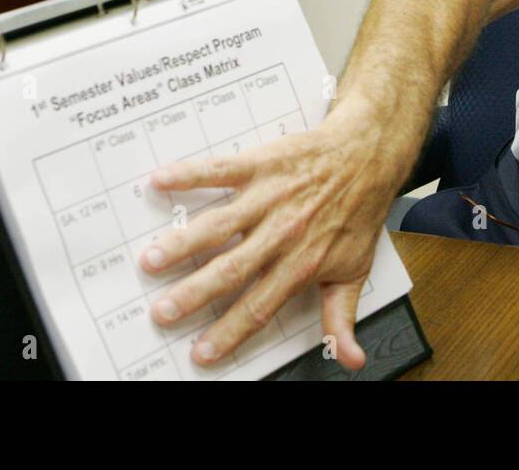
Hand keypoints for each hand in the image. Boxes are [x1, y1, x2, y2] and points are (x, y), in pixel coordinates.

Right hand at [140, 98, 404, 370]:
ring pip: (219, 225)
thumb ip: (342, 318)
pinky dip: (189, 174)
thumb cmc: (358, 214)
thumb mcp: (355, 271)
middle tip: (162, 312)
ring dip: (182, 243)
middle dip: (194, 294)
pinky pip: (220, 170)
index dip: (230, 332)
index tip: (201, 352)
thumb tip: (350, 361)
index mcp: (302, 263)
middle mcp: (282, 233)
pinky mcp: (262, 164)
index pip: (259, 306)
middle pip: (231, 270)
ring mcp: (270, 197)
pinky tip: (160, 181)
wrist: (368, 156)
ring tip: (150, 259)